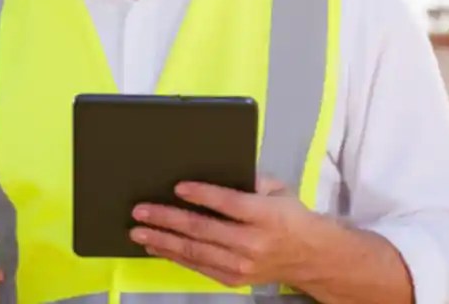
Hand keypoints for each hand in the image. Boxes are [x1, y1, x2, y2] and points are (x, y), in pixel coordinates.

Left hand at [129, 176, 317, 287]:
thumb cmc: (289, 217)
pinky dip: (174, 256)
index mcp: (265, 215)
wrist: (309, 256)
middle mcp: (252, 243)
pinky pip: (197, 266)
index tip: (178, 187)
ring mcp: (241, 265)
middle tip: (141, 211)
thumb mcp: (278, 189)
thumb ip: (251, 179)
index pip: (229, 204)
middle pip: (203, 229)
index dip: (202, 195)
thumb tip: (218, 169)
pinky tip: (156, 246)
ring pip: (195, 251)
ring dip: (163, 240)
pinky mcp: (233, 279)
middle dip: (168, 219)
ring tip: (138, 232)